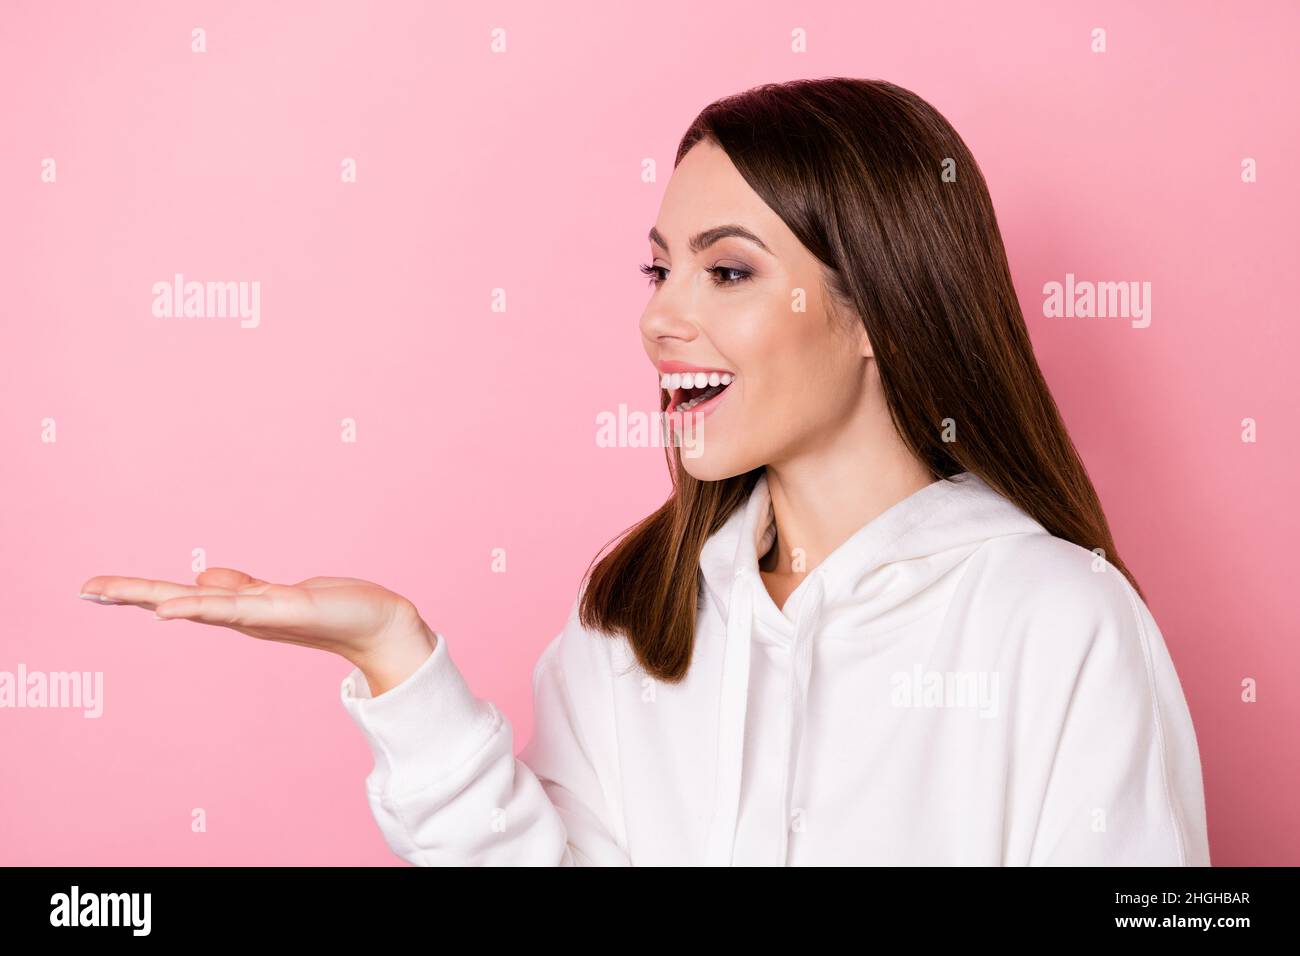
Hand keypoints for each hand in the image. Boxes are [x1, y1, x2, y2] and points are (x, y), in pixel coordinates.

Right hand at [77, 568, 436, 694]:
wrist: (377, 624)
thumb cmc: (329, 608)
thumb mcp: (275, 594)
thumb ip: (239, 587)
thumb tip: (200, 574)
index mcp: (238, 608)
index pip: (179, 596)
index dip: (137, 591)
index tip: (93, 587)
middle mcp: (242, 615)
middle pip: (178, 601)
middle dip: (131, 594)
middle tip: (85, 588)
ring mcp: (261, 614)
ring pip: (201, 604)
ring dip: (160, 598)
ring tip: (117, 594)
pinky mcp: (285, 609)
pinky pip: (237, 607)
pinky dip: (204, 606)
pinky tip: (175, 607)